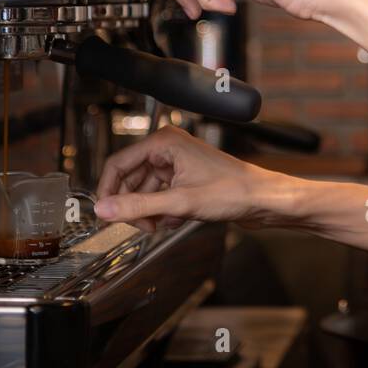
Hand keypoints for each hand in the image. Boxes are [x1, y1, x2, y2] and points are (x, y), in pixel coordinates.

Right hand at [93, 124, 292, 231]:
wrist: (263, 200)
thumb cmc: (233, 190)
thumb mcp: (179, 203)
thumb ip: (137, 207)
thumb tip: (104, 210)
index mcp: (164, 142)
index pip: (118, 164)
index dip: (108, 191)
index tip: (105, 214)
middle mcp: (169, 149)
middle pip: (130, 179)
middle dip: (134, 206)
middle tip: (140, 225)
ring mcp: (177, 164)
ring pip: (144, 191)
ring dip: (150, 212)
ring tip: (164, 223)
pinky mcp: (184, 179)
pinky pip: (159, 197)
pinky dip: (163, 212)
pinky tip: (176, 220)